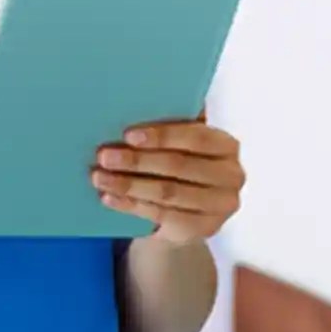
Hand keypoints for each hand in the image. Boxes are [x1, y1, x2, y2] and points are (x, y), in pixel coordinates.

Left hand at [90, 109, 244, 246]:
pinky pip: (160, 215)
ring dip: (128, 184)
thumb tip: (134, 101)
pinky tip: (108, 197)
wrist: (186, 215)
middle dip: (137, 160)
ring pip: (166, 193)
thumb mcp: (182, 144)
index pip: (196, 137)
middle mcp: (231, 177)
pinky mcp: (201, 230)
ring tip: (99, 176)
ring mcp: (219, 208)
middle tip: (104, 156)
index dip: (162, 135)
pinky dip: (131, 205)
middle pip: (178, 166)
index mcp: (227, 146)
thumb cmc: (180, 167)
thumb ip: (171, 124)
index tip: (128, 134)